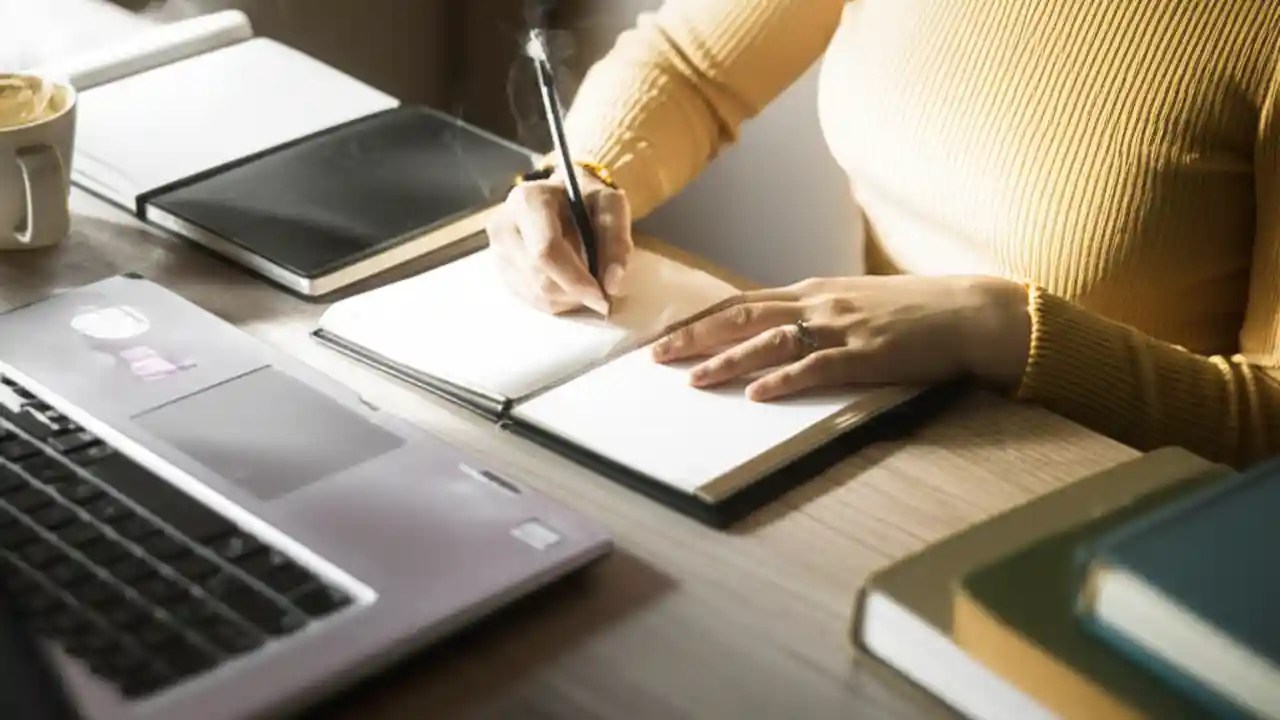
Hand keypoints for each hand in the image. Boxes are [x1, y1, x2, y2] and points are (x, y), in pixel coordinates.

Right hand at [486, 167, 631, 314]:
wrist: (558, 194)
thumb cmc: (585, 197)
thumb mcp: (609, 204)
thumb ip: (616, 240)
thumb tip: (612, 285)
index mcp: (528, 201)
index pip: (546, 251)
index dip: (576, 280)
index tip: (602, 296)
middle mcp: (503, 226)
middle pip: (540, 278)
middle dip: (575, 292)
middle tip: (599, 293)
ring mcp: (497, 250)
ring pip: (535, 293)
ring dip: (567, 299)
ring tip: (585, 283)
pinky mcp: (500, 269)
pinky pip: (529, 299)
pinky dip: (556, 301)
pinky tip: (569, 286)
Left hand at [650, 275, 1030, 400]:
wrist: (968, 312)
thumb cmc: (913, 311)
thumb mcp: (854, 303)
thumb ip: (815, 314)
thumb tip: (776, 332)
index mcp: (813, 292)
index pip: (742, 303)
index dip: (700, 319)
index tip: (666, 335)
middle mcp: (818, 304)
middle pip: (742, 317)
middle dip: (695, 337)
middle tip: (656, 356)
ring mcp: (841, 328)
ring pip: (770, 341)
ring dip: (728, 361)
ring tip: (692, 380)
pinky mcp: (867, 355)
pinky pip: (817, 367)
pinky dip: (784, 380)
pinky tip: (758, 394)